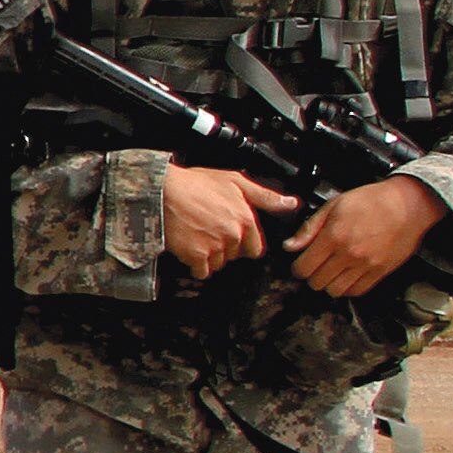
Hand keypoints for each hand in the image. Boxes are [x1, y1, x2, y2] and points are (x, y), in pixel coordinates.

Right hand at [163, 164, 296, 277]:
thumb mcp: (235, 181)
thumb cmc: (194, 184)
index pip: (255, 247)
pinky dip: (196, 266)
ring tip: (198, 238)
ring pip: (219, 264)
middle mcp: (233, 235)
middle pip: (235, 256)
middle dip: (225, 248)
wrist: (161, 191)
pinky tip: (190, 250)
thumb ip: (265, 196)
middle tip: (210, 233)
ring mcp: (214, 247)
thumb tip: (290, 204)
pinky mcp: (196, 255)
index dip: (243, 243)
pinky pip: (202, 271)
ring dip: (210, 257)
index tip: (232, 237)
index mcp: (245, 219)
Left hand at [289, 174, 445, 298]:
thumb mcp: (334, 205)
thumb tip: (290, 246)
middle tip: (317, 266)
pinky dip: (348, 287)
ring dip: (329, 284)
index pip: (303, 268)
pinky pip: (357, 291)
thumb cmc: (372, 200)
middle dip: (312, 275)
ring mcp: (366, 265)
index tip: (301, 263)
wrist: (409, 204)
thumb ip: (309, 228)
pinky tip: (347, 275)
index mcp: (334, 236)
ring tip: (332, 271)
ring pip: (335, 291)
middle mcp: (349, 254)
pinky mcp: (381, 271)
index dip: (298, 267)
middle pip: (316, 282)